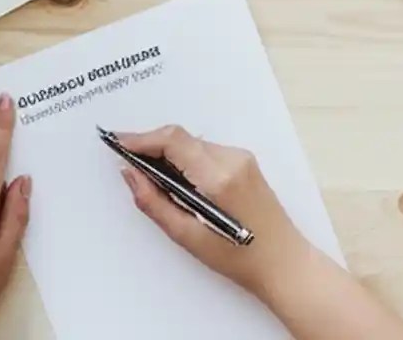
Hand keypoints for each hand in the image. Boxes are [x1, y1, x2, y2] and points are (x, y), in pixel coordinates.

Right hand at [116, 126, 315, 299]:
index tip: (118, 142)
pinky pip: (207, 151)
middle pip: (181, 138)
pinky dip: (187, 160)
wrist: (284, 262)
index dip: (141, 138)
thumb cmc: (241, 258)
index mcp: (219, 177)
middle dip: (152, 147)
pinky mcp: (246, 163)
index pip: (173, 140)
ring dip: (169, 154)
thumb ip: (154, 202)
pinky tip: (180, 182)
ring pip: (193, 143)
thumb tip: (130, 174)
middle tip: (129, 163)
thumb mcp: (188, 236)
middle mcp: (233, 159)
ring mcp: (243, 158)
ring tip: (153, 179)